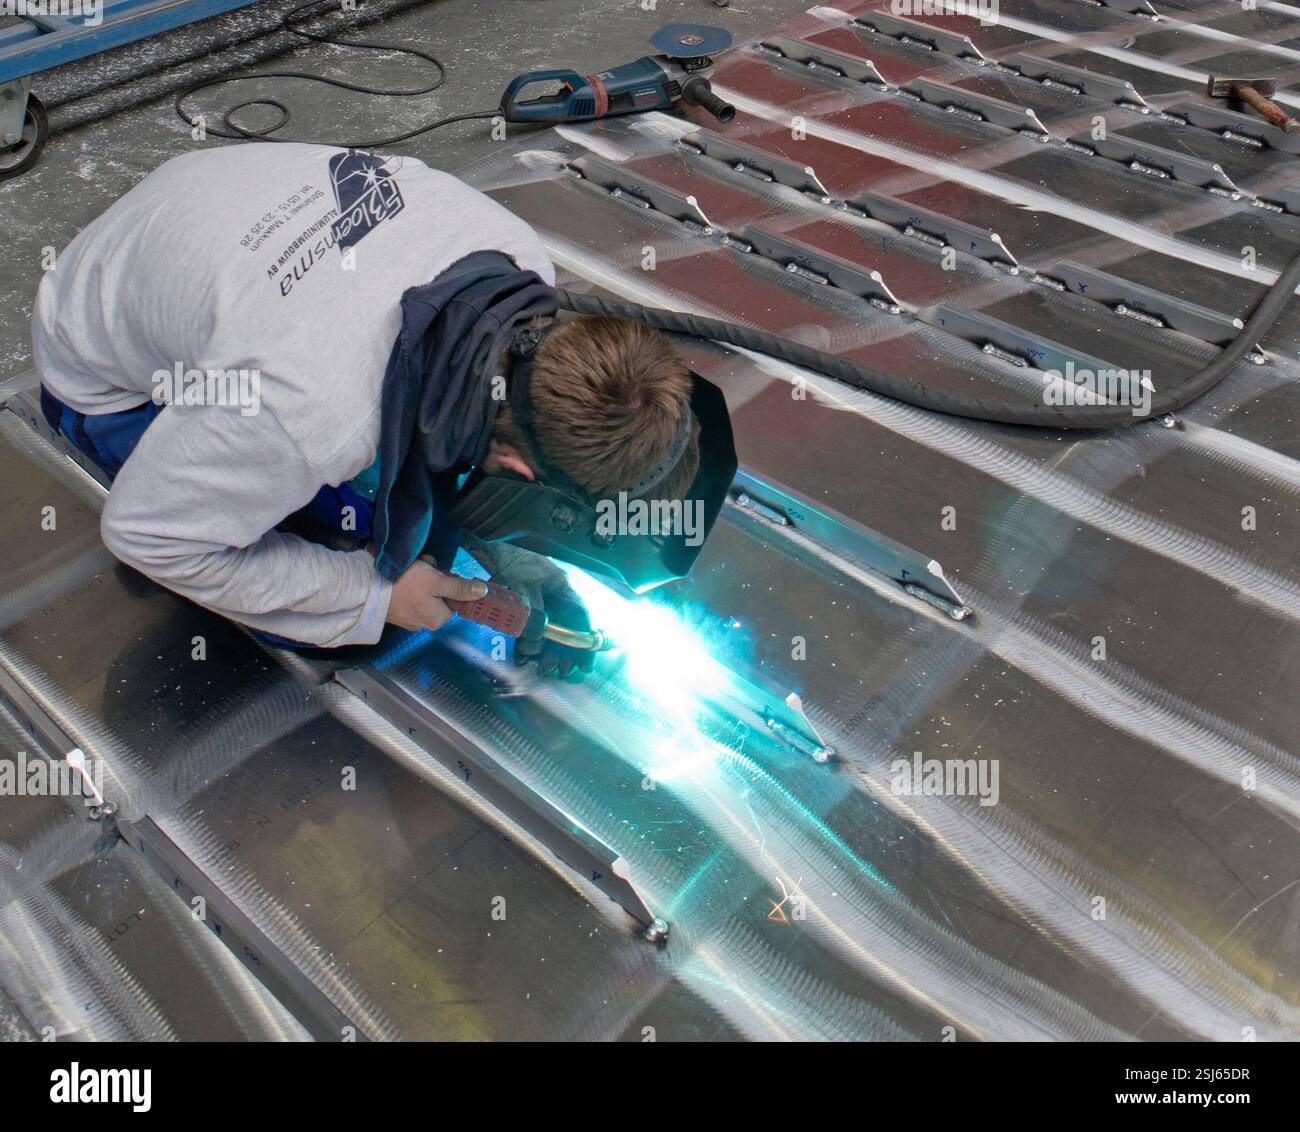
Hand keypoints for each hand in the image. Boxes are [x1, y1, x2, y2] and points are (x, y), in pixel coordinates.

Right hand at [386, 562, 487, 632]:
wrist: (367, 589)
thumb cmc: (406, 585)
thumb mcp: (438, 581)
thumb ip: (460, 588)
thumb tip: (482, 592)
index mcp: (438, 619)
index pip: (455, 601)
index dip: (451, 584)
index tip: (441, 574)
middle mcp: (424, 623)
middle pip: (439, 596)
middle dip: (435, 579)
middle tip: (425, 568)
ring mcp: (409, 618)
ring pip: (424, 593)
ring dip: (422, 578)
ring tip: (412, 568)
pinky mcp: (396, 611)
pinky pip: (409, 595)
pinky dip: (408, 583)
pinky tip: (401, 575)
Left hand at [463, 539, 595, 678]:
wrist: (491, 546)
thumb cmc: (512, 560)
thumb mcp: (524, 588)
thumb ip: (532, 616)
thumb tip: (534, 643)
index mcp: (563, 589)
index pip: (580, 620)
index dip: (584, 643)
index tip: (584, 664)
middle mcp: (555, 597)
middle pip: (566, 630)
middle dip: (562, 653)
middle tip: (557, 670)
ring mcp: (541, 601)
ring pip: (549, 633)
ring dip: (544, 651)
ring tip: (538, 666)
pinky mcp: (526, 606)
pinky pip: (532, 629)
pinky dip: (528, 643)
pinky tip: (523, 654)